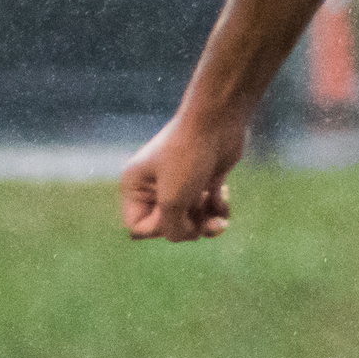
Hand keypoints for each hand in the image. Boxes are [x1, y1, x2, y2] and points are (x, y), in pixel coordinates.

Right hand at [122, 112, 243, 240]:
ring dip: (207, 223)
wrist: (217, 122)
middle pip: (168, 227)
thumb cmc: (188, 157)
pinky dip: (219, 210)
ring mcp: (181, 183)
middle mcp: (154, 186)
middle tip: (202, 213)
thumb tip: (187, 236)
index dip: (158, 229)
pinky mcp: (205, 181)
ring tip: (219, 219)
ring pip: (192, 221)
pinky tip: (223, 197)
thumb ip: (172, 229)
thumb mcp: (173, 200)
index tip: (174, 212)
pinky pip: (209, 210)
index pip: (138, 227)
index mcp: (134, 186)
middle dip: (188, 227)